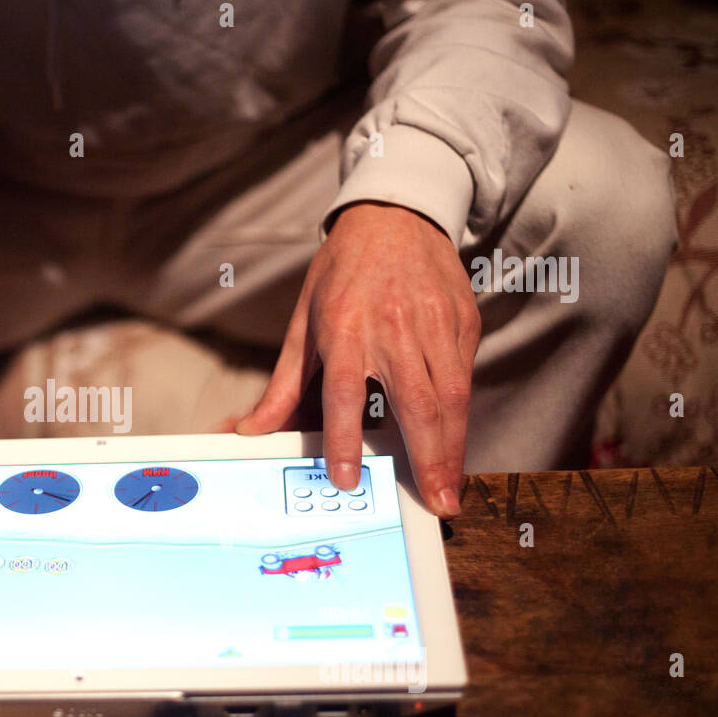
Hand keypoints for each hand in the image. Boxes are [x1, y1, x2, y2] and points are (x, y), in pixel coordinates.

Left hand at [235, 201, 479, 517]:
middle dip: (427, 458)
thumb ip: (285, 385)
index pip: (344, 392)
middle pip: (416, 402)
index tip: (345, 477)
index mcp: (344, 327)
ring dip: (452, 447)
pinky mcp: (463, 321)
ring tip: (448, 488)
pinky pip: (464, 377)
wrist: (395, 214)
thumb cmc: (341, 273)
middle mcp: (393, 327)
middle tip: (434, 502)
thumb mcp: (303, 323)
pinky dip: (461, 417)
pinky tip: (456, 446)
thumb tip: (252, 430)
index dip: (344, 438)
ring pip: (450, 395)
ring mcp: (434, 324)